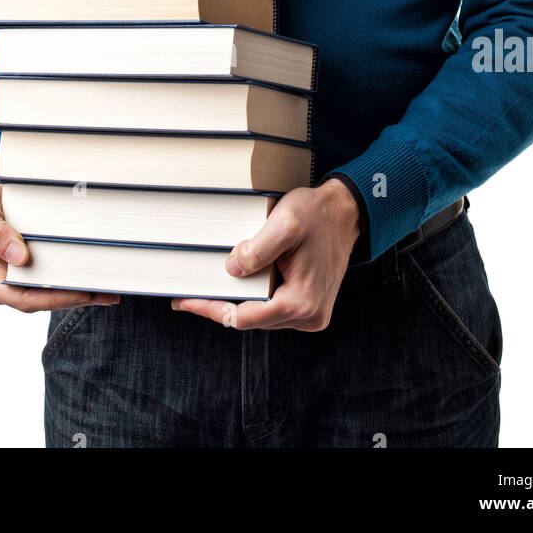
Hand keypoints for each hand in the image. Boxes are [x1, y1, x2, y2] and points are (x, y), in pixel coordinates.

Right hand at [0, 152, 119, 311]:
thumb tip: (19, 258)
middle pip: (39, 302)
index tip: (82, 292)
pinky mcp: (26, 276)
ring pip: (46, 297)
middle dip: (73, 299)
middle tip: (105, 294)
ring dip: (76, 295)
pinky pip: (48, 285)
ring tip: (107, 290)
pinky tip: (95, 283)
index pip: (22, 298)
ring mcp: (12, 282)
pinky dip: (71, 284)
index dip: (54, 300)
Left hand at [171, 178, 360, 330]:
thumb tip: (231, 270)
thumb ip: (257, 250)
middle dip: (220, 306)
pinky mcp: (309, 306)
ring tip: (209, 288)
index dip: (211, 309)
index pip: (243, 318)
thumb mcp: (285, 224)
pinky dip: (254, 298)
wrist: (346, 213)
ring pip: (261, 316)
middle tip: (189, 296)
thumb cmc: (318, 215)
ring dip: (237, 302)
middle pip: (251, 320)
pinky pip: (273, 309)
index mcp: (301, 302)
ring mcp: (311, 314)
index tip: (186, 301)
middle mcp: (308, 316)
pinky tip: (238, 285)